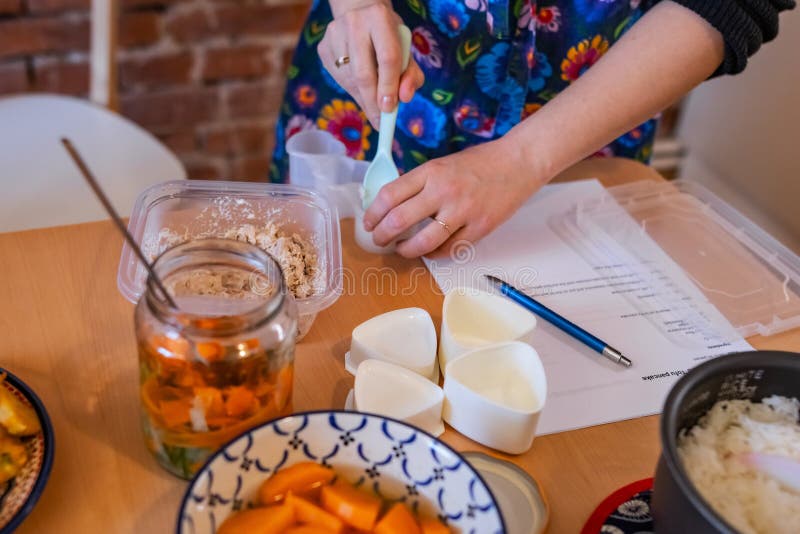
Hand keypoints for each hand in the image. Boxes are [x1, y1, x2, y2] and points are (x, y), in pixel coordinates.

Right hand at [318, 0, 423, 127]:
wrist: (361, 15)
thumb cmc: (388, 37)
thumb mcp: (406, 50)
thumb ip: (411, 75)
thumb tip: (404, 98)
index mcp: (380, 18)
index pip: (387, 58)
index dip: (389, 87)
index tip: (389, 110)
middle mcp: (354, 23)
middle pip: (363, 73)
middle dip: (372, 102)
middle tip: (380, 121)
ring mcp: (335, 35)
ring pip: (349, 79)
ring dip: (363, 98)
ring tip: (373, 104)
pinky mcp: (323, 47)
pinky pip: (338, 79)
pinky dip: (352, 90)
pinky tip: (360, 86)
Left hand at [362, 139, 548, 257]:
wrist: (518, 162)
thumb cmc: (480, 162)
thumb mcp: (442, 164)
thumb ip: (420, 183)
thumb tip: (391, 204)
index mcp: (431, 172)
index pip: (389, 195)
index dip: (373, 213)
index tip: (369, 222)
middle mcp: (444, 191)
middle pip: (399, 221)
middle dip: (382, 235)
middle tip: (379, 240)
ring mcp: (462, 212)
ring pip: (423, 242)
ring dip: (405, 250)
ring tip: (401, 249)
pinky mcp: (479, 228)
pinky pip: (448, 250)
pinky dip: (433, 253)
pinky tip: (428, 250)